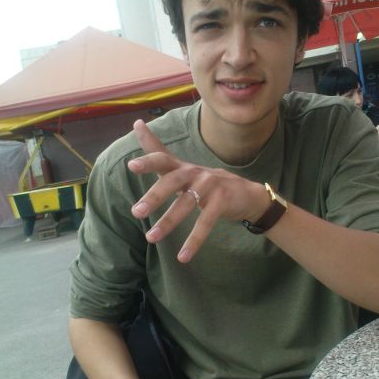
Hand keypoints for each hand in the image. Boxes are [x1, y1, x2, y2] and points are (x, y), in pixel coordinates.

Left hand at [128, 120, 268, 261]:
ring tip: (151, 237)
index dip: (148, 161)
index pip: (163, 159)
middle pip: (172, 182)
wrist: (246, 194)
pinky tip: (183, 256)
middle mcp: (195, 172)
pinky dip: (194, 240)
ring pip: (186, 205)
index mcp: (182, 166)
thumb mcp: (182, 167)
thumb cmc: (206, 182)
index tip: (131, 165)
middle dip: (154, 196)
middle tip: (136, 212)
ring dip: (168, 222)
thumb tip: (136, 122)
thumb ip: (158, 150)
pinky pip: (205, 222)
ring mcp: (210, 185)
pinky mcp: (222, 201)